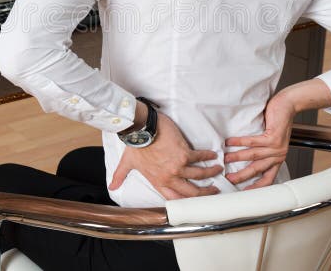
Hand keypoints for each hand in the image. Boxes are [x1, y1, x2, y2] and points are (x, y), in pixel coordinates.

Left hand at [108, 112, 222, 199]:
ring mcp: (178, 166)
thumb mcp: (127, 163)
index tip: (197, 202)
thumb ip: (120, 176)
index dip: (187, 202)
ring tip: (217, 169)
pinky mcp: (184, 152)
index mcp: (157, 181)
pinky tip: (213, 155)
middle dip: (205, 193)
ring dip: (210, 173)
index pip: (174, 198)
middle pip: (191, 191)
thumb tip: (112, 188)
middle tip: (214, 190)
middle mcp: (169, 177)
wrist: (141, 128)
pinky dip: (208, 156)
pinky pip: (199, 157)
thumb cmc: (135, 144)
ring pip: (199, 175)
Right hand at [224, 92, 296, 188]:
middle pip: (257, 169)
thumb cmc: (278, 120)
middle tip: (229, 178)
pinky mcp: (273, 138)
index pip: (268, 178)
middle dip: (241, 175)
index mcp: (278, 158)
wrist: (289, 105)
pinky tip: (229, 143)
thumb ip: (262, 150)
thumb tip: (243, 157)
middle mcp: (279, 155)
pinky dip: (239, 143)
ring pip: (253, 156)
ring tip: (225, 158)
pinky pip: (252, 142)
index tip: (244, 191)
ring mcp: (277, 147)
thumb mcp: (272, 140)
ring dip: (237, 158)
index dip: (256, 186)